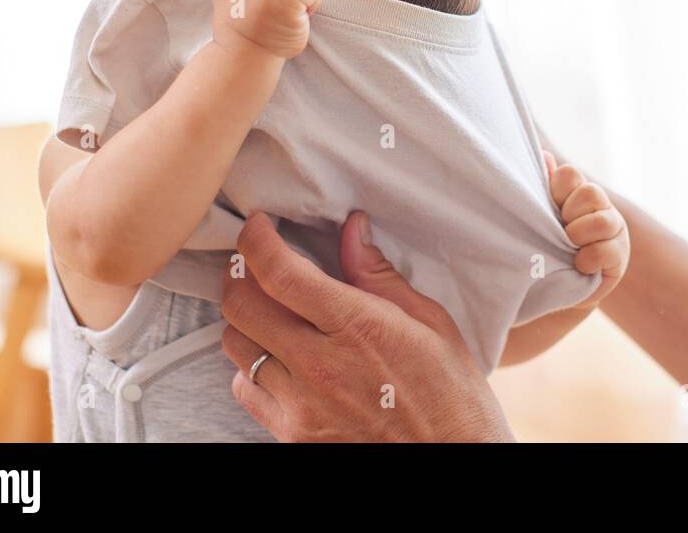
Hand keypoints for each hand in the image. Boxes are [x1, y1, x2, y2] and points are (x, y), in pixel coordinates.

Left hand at [220, 212, 513, 441]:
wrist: (453, 461)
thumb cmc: (451, 393)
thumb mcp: (431, 322)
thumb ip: (380, 275)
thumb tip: (351, 230)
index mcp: (357, 326)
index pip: (279, 273)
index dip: (257, 241)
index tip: (259, 226)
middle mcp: (320, 365)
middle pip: (240, 305)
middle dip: (241, 274)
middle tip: (259, 264)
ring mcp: (301, 405)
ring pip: (234, 345)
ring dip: (246, 320)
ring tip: (272, 311)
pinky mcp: (292, 435)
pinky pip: (244, 389)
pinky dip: (251, 366)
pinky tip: (280, 358)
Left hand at [543, 151, 629, 308]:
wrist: (556, 285)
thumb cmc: (546, 245)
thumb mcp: (541, 214)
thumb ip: (542, 185)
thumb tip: (544, 157)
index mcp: (577, 192)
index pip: (570, 174)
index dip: (556, 190)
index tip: (549, 207)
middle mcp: (599, 206)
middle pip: (590, 193)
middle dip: (570, 214)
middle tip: (561, 230)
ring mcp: (613, 229)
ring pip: (603, 221)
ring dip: (579, 235)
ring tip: (569, 247)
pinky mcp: (619, 256)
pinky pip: (605, 251)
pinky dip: (588, 259)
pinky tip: (579, 265)